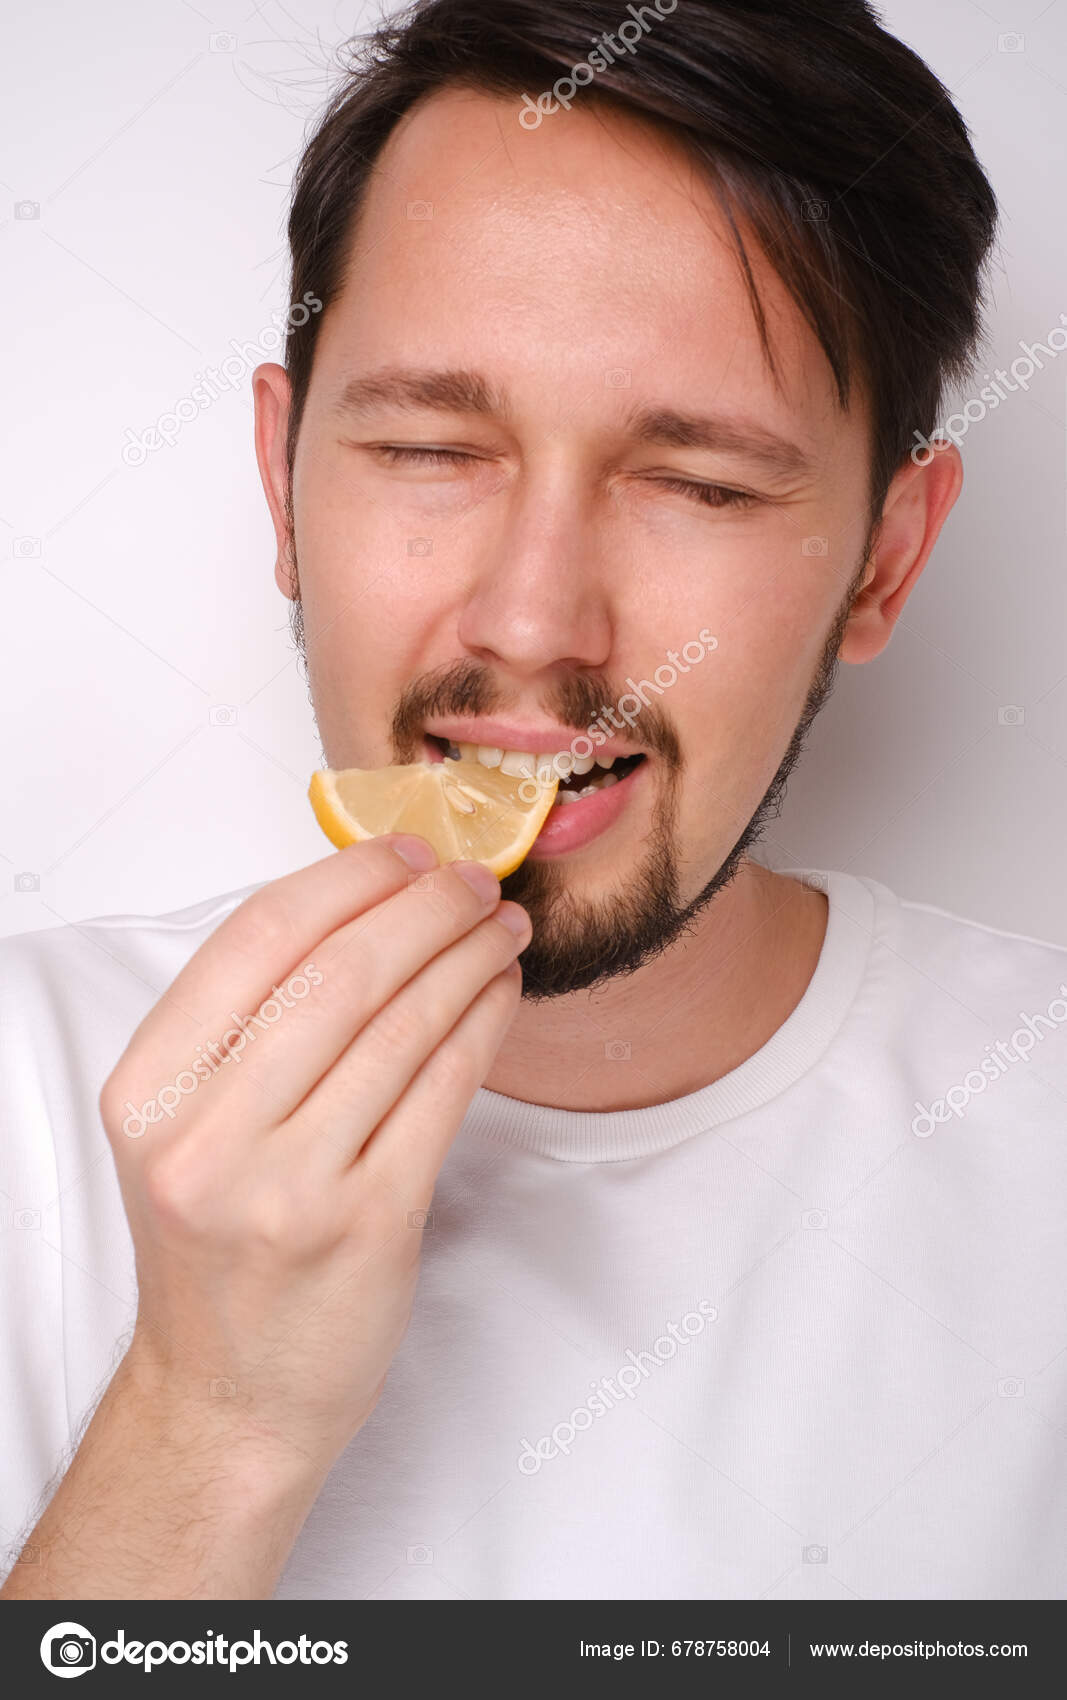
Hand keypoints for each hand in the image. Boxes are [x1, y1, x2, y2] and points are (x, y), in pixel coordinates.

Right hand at [99, 835, 528, 1488]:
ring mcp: (290, 1186)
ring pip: (403, 1025)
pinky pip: (444, 1090)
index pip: (257, 939)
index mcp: (151, 1092)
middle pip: (341, 971)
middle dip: (423, 907)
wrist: (228, 1399)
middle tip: (471, 881)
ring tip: (500, 929)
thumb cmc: (218, 1254)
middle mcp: (208, 1136)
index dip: (344, 879)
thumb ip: (247, 1027)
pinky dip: (482, 1026)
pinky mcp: (369, 1224)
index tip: (402, 854)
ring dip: (467, 958)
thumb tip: (361, 906)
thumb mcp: (187, 1131)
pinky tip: (501, 995)